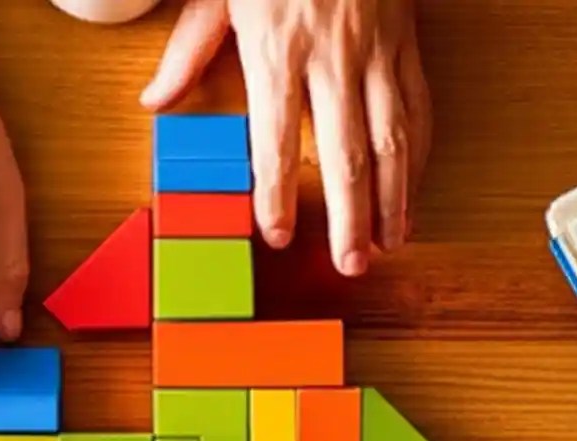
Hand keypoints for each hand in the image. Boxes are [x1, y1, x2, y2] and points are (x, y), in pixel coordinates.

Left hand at [141, 0, 432, 276]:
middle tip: (348, 264)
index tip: (276, 235)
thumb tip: (155, 102)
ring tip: (390, 242)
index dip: (276, 194)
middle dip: (348, 218)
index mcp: (277, 48)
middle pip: (344, 155)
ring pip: (394, 138)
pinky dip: (421, 151)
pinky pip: (419, 105)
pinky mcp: (406, 39)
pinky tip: (415, 186)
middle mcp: (332, 57)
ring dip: (394, 197)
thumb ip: (188, 50)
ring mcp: (376, 50)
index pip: (275, 141)